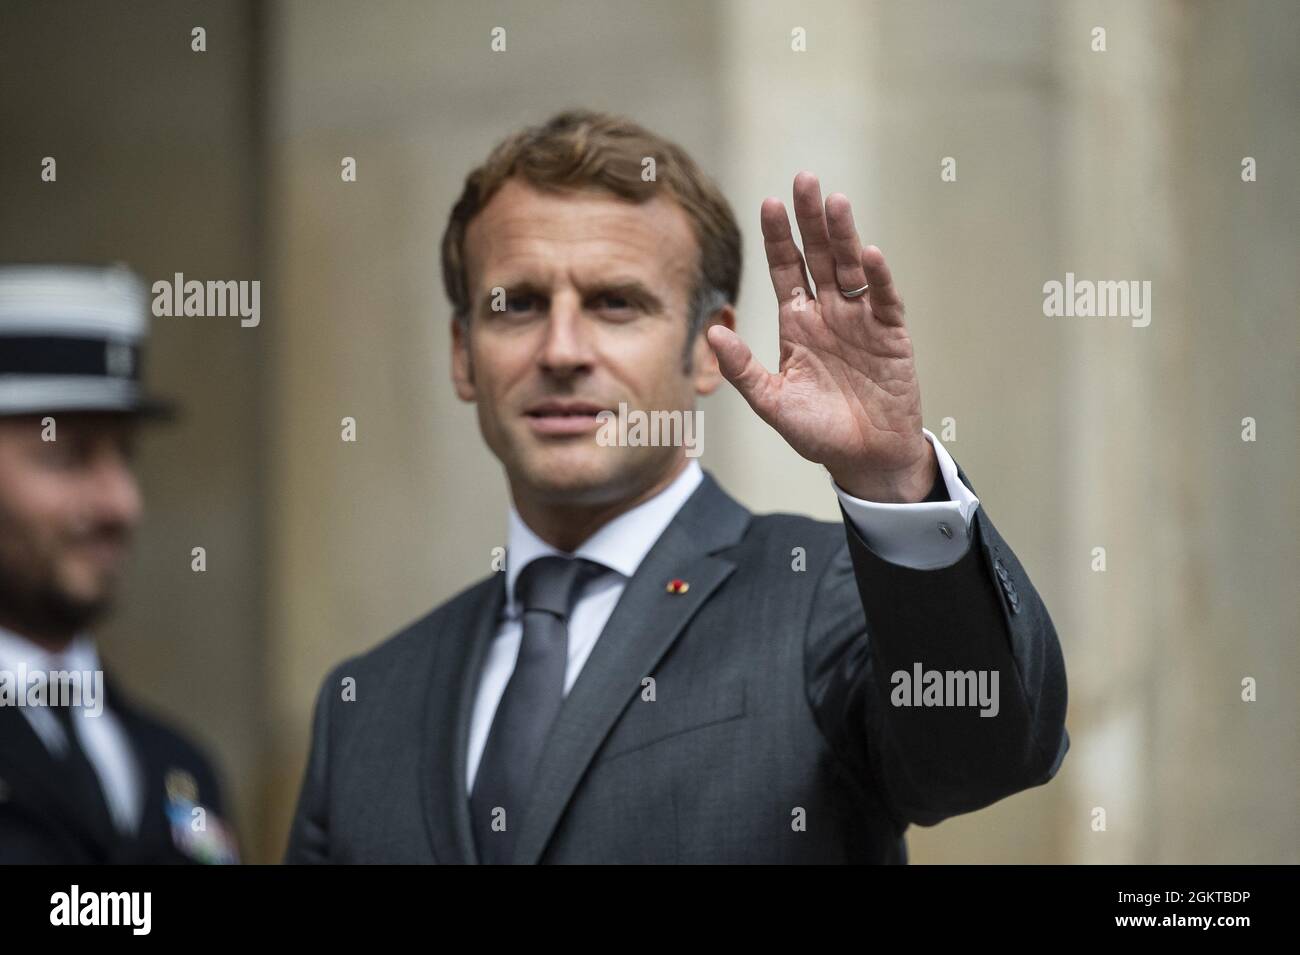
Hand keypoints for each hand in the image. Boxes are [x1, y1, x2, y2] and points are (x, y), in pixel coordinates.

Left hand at [707, 171, 936, 502]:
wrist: (864, 459)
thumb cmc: (817, 432)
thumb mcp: (771, 402)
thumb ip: (742, 369)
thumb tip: (712, 331)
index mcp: (797, 323)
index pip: (785, 269)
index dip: (778, 237)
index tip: (769, 203)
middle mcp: (829, 313)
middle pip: (818, 256)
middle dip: (811, 219)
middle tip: (804, 179)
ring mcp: (862, 320)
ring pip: (850, 268)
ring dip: (843, 235)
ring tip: (835, 202)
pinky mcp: (891, 336)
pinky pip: (884, 300)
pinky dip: (878, 278)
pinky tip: (869, 254)